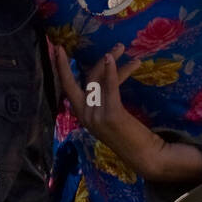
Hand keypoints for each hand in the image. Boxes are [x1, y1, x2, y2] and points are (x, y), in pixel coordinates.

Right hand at [48, 40, 201, 181]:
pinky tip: (113, 59)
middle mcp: (85, 115)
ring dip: (112, 60)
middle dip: (87, 61)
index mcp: (83, 115)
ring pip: (101, 80)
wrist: (144, 155)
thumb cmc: (129, 135)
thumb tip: (104, 74)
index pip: (69, 88)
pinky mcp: (111, 115)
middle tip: (99, 45)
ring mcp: (97, 116)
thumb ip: (102, 98)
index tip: (57, 49)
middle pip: (86, 80)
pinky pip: (109, 87)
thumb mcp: (109, 114)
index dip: (62, 68)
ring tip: (122, 48)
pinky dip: (112, 71)